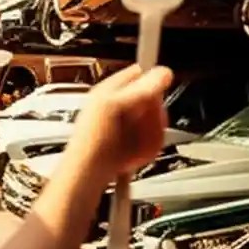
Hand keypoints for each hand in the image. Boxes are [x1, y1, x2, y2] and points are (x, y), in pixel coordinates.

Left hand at [62, 65, 172, 186]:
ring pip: (153, 125)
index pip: (140, 74)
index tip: (156, 99)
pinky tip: (132, 156)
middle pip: (152, 103)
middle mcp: (117, 106)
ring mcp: (123, 126)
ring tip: (132, 147)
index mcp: (110, 90)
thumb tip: (163, 73)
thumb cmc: (92, 141)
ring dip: (148, 139)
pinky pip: (149, 143)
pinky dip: (144, 151)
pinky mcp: (128, 144)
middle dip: (151, 119)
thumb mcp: (116, 107)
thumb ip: (141, 90)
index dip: (153, 85)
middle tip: (140, 130)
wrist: (85, 176)